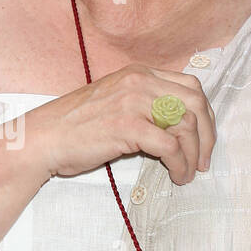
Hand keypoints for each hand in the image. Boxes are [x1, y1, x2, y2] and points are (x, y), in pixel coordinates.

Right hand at [23, 65, 215, 184]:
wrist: (42, 138)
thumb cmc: (74, 127)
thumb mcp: (115, 102)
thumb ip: (144, 105)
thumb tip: (176, 127)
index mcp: (138, 74)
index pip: (190, 86)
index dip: (205, 114)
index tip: (204, 138)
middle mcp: (139, 82)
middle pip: (195, 103)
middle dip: (208, 134)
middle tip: (204, 160)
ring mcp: (133, 103)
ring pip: (186, 125)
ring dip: (194, 154)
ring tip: (189, 173)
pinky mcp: (128, 127)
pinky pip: (170, 146)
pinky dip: (180, 164)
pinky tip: (177, 176)